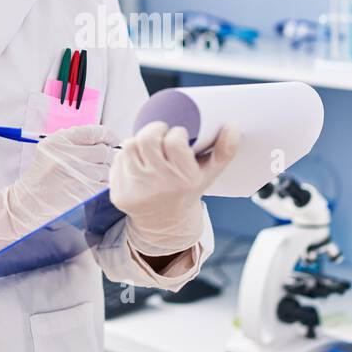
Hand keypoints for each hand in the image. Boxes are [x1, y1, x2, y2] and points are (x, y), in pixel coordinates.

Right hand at [0, 124, 118, 254]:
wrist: (28, 203)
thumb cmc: (41, 175)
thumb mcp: (49, 148)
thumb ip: (72, 138)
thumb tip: (100, 135)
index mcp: (60, 142)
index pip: (94, 132)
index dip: (107, 135)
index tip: (111, 138)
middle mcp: (69, 157)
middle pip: (104, 150)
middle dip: (105, 154)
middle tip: (99, 159)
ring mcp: (78, 176)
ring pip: (107, 168)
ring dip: (103, 171)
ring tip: (89, 175)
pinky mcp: (85, 193)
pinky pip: (105, 184)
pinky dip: (102, 184)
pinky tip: (90, 184)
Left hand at [110, 121, 241, 255]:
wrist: (165, 224)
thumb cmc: (187, 191)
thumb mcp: (210, 174)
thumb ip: (225, 151)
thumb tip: (234, 126)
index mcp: (183, 179)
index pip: (174, 141)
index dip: (176, 133)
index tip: (179, 135)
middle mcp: (159, 185)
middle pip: (146, 139)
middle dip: (154, 130)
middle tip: (161, 133)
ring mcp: (136, 190)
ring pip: (129, 145)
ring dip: (139, 141)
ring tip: (149, 147)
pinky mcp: (119, 194)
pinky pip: (118, 161)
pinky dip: (127, 157)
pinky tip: (137, 163)